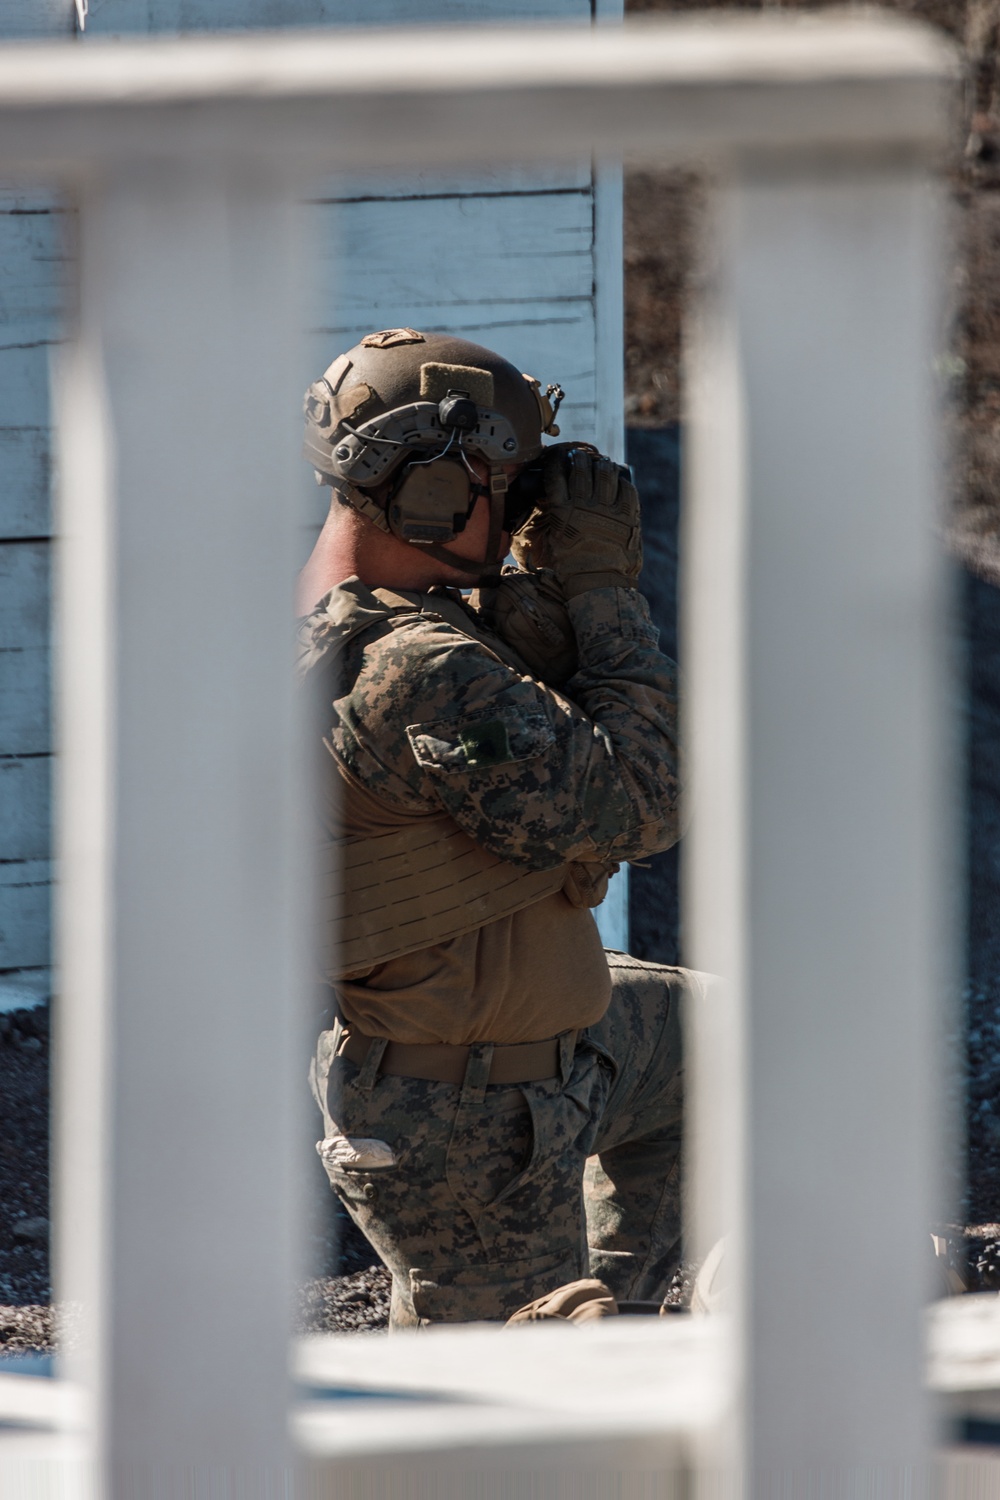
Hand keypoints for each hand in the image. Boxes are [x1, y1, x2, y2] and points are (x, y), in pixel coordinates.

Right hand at [510, 445, 640, 597]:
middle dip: (579, 457)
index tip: (556, 456)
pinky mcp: (627, 515)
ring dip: (601, 464)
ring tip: (600, 463)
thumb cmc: (572, 568)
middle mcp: (584, 504)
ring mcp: (607, 508)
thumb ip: (556, 518)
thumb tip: (556, 502)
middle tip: (579, 456)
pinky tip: (618, 481)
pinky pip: (626, 488)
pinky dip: (622, 482)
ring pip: (605, 472)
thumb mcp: (555, 540)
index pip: (555, 475)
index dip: (555, 460)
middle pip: (581, 468)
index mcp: (562, 511)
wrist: (598, 584)